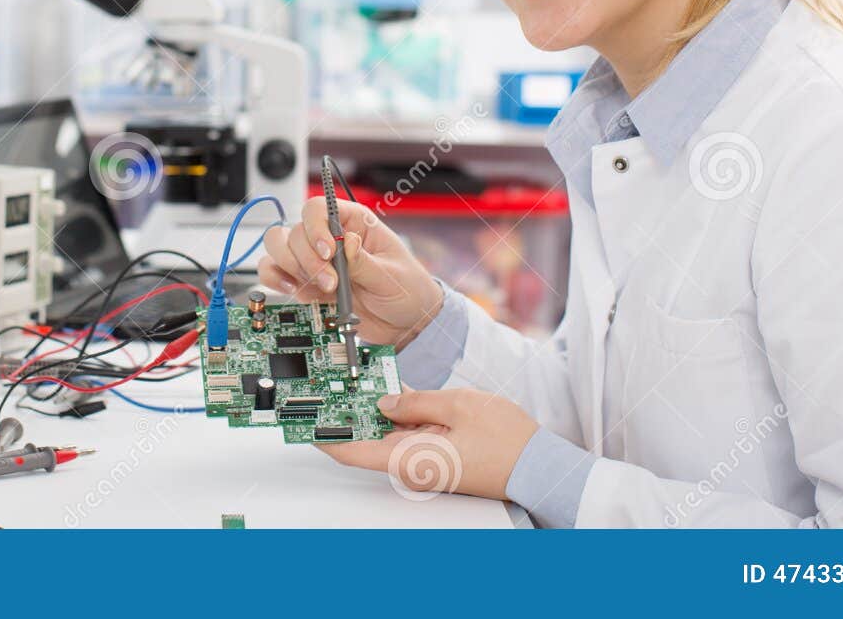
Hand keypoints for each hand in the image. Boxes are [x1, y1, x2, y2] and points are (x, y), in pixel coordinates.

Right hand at [257, 196, 442, 349]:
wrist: (404, 324)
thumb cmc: (406, 289)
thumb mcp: (392, 276)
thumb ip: (365, 262)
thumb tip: (345, 242)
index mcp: (354, 223)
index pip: (318, 208)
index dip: (316, 227)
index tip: (327, 253)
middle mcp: (328, 238)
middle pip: (294, 230)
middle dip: (307, 259)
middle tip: (331, 282)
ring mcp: (313, 260)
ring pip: (278, 247)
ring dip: (292, 268)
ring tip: (321, 289)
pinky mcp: (305, 283)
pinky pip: (274, 272)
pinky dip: (275, 279)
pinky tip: (292, 288)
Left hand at [321, 387, 539, 501]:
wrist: (540, 466)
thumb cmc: (507, 442)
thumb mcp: (457, 405)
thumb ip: (415, 400)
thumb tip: (384, 398)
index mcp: (409, 459)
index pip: (351, 451)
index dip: (321, 434)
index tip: (302, 415)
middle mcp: (411, 465)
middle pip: (365, 440)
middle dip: (345, 411)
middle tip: (327, 380)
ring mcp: (424, 461)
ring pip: (386, 434)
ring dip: (371, 409)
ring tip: (353, 377)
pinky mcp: (436, 454)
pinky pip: (407, 433)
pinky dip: (396, 413)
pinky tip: (390, 389)